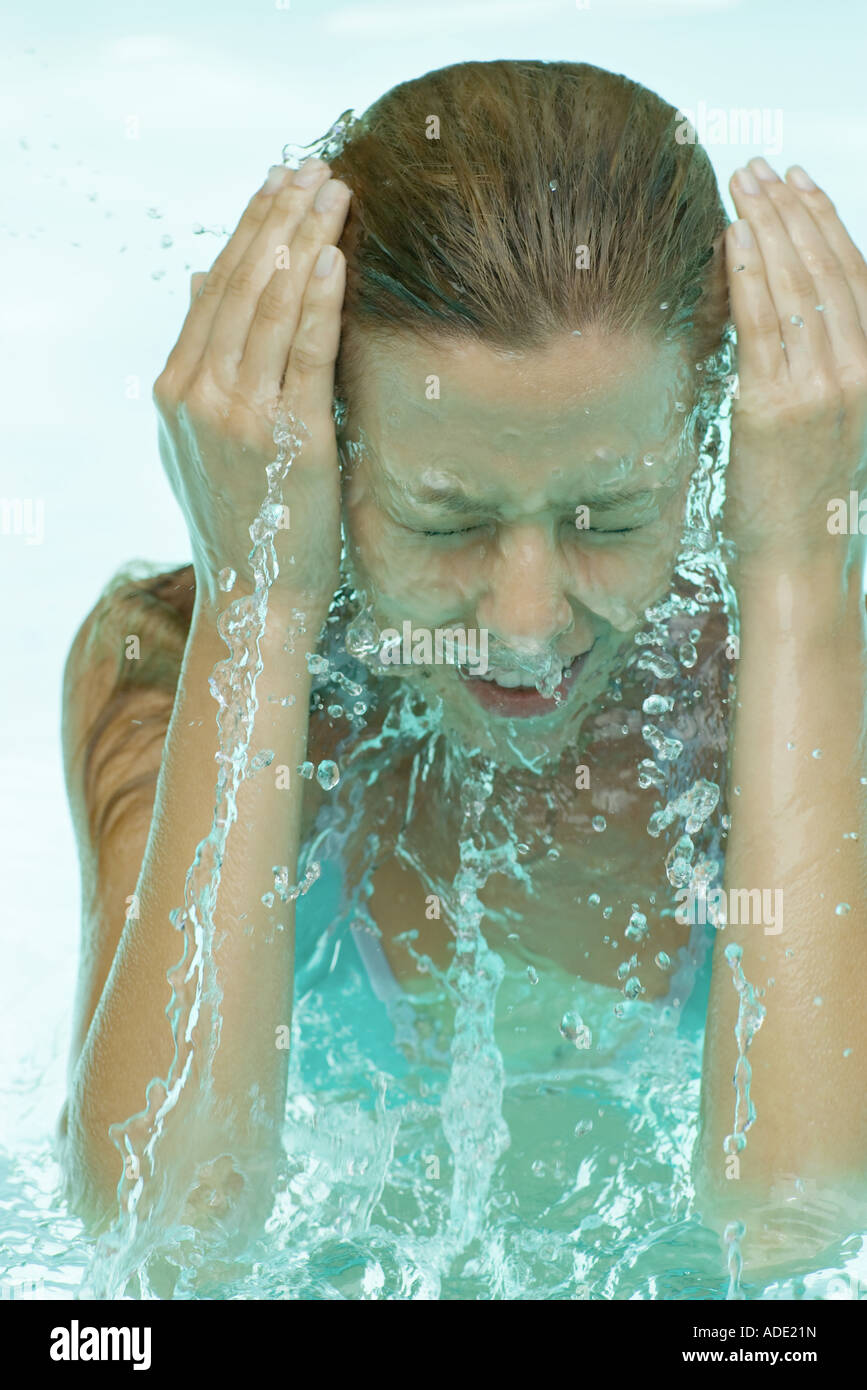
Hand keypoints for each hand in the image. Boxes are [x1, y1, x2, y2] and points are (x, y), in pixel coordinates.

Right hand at [152, 159, 350, 615]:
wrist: (255, 597)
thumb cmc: (244, 518)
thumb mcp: (204, 436)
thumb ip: (203, 359)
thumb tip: (205, 278)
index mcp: (176, 387)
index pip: (218, 286)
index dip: (253, 228)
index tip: (283, 182)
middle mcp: (198, 393)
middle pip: (243, 283)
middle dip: (281, 216)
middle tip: (316, 166)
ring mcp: (238, 416)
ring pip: (272, 308)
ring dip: (305, 240)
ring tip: (335, 191)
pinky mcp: (286, 440)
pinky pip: (305, 355)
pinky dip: (320, 302)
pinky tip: (334, 257)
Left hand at [722, 157, 866, 571]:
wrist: (801, 565)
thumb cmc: (808, 505)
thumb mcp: (837, 427)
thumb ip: (827, 371)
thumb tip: (792, 322)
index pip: (853, 276)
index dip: (825, 222)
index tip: (798, 184)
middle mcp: (859, 371)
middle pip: (825, 269)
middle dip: (791, 209)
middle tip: (760, 168)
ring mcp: (821, 388)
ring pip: (795, 287)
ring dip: (767, 226)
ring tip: (742, 184)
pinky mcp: (776, 407)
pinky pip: (760, 326)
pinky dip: (746, 275)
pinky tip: (732, 236)